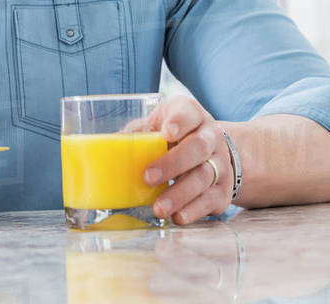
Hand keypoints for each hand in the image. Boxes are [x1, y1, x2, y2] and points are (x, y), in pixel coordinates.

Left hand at [140, 96, 232, 225]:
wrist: (215, 152)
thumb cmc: (175, 137)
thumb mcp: (157, 125)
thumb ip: (138, 134)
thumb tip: (106, 149)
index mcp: (191, 115)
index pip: (188, 113)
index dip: (179, 122)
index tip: (166, 132)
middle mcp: (210, 136)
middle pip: (197, 147)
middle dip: (173, 163)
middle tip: (148, 178)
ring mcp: (220, 163)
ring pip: (204, 177)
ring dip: (180, 194)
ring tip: (159, 208)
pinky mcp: (223, 189)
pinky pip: (211, 200)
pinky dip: (194, 210)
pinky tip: (177, 217)